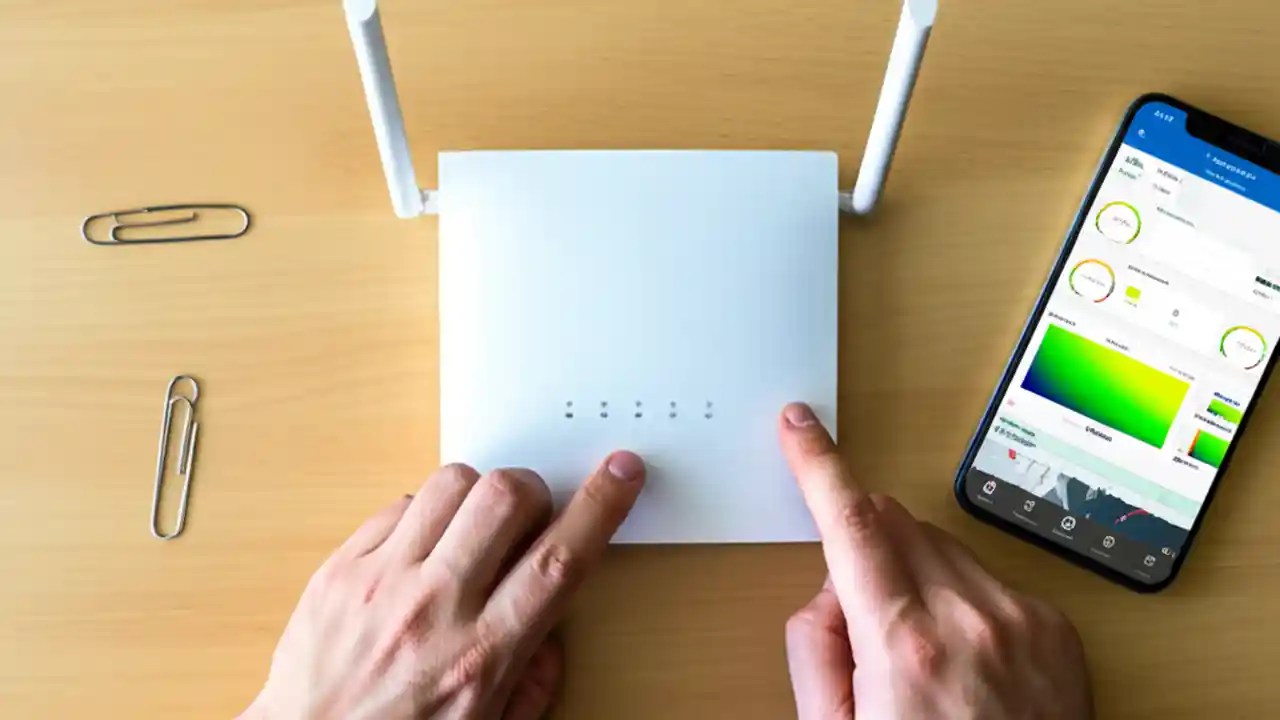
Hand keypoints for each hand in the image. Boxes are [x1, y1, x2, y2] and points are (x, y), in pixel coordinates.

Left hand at [239, 452, 645, 719]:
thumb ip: (532, 677)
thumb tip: (550, 628)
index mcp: (482, 655)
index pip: (559, 559)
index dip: (601, 506)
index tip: (622, 472)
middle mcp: (433, 609)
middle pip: (505, 499)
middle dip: (532, 492)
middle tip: (528, 519)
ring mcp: (380, 583)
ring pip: (449, 484)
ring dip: (476, 497)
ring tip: (470, 533)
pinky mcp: (338, 569)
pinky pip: (396, 505)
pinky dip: (421, 515)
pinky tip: (420, 552)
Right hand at [778, 403, 1092, 719]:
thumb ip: (813, 648)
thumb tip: (829, 590)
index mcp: (905, 644)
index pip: (851, 524)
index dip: (818, 465)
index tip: (801, 426)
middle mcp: (970, 619)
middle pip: (894, 524)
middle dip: (861, 546)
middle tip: (859, 622)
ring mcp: (1022, 620)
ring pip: (940, 547)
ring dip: (913, 574)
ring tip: (920, 655)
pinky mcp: (1056, 628)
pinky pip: (987, 578)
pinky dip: (961, 599)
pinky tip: (966, 662)